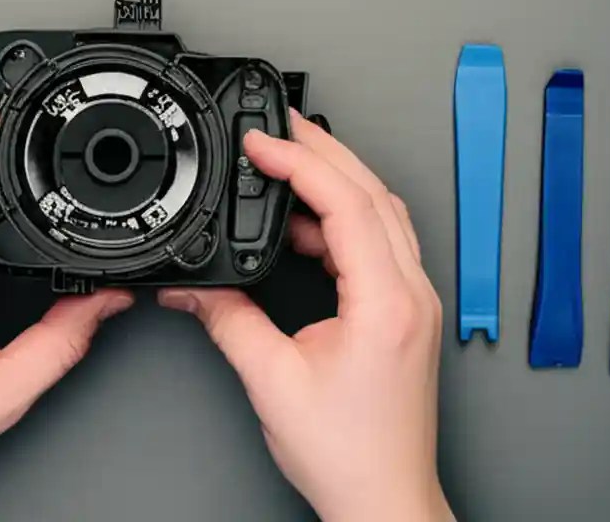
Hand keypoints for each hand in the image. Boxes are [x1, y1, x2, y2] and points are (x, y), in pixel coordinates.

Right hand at [159, 111, 449, 520]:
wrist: (383, 497)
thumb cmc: (348, 454)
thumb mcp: (272, 380)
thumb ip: (228, 320)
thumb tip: (194, 287)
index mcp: (386, 303)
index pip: (348, 203)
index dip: (301, 163)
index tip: (261, 143)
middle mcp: (412, 294)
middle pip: (374, 193)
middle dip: (323, 150)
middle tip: (279, 126)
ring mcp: (415, 302)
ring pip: (382, 214)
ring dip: (336, 182)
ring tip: (286, 167)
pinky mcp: (406, 312)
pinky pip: (380, 244)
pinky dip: (342, 221)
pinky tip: (304, 228)